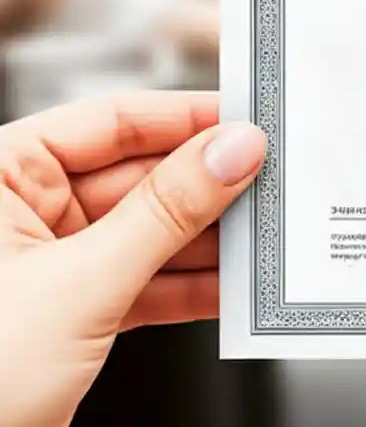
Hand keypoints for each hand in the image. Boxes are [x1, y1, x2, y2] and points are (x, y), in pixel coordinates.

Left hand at [0, 92, 264, 426]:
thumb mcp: (79, 285)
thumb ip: (166, 213)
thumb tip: (232, 152)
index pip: (110, 122)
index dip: (186, 119)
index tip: (250, 123)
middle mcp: (19, 212)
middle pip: (139, 178)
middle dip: (208, 188)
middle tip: (272, 185)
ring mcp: (47, 265)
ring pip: (148, 234)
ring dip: (209, 242)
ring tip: (263, 240)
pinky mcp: (70, 313)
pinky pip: (144, 282)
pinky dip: (190, 287)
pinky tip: (232, 285)